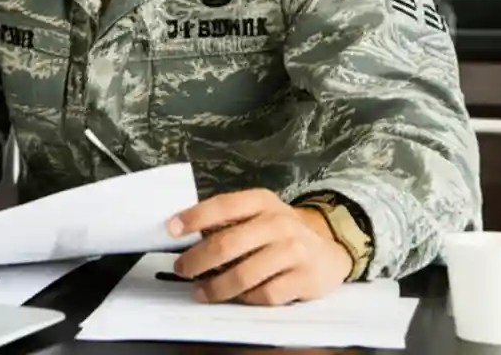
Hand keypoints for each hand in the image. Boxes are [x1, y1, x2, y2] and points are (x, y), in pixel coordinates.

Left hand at [165, 189, 352, 305]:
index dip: (194, 217)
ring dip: (216, 287)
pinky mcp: (304, 279)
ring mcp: (294, 251)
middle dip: (197, 260)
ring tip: (201, 292)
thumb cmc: (280, 232)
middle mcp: (279, 223)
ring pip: (244, 275)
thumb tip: (183, 234)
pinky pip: (265, 295)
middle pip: (228, 243)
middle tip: (181, 269)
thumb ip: (227, 220)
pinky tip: (237, 298)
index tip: (171, 229)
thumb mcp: (258, 214)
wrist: (329, 249)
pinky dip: (246, 299)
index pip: (223, 205)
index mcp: (262, 201)